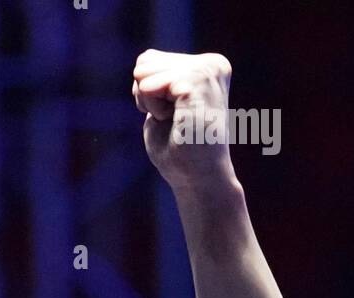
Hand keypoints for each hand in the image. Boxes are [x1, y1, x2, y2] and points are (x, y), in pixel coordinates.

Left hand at [132, 49, 237, 191]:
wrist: (199, 181)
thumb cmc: (179, 152)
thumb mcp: (160, 107)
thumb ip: (152, 79)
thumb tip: (141, 63)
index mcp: (206, 66)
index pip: (149, 60)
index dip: (147, 93)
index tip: (171, 117)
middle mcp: (211, 63)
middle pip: (145, 62)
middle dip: (147, 96)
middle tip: (173, 122)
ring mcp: (206, 70)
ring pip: (145, 71)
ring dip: (150, 104)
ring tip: (176, 123)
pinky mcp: (197, 82)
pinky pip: (149, 85)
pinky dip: (153, 109)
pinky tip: (175, 122)